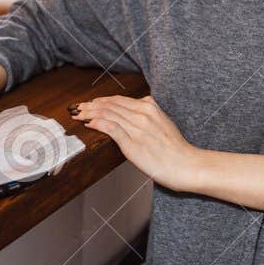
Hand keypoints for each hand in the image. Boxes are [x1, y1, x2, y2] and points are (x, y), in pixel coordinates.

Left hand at [70, 94, 199, 191]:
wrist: (186, 165)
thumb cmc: (176, 149)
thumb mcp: (163, 123)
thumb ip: (148, 115)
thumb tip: (134, 112)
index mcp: (149, 107)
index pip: (118, 100)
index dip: (101, 100)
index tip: (90, 103)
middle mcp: (142, 113)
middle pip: (109, 105)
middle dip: (90, 105)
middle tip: (77, 107)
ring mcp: (136, 127)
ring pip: (107, 114)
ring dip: (89, 113)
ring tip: (77, 114)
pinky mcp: (132, 143)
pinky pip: (110, 127)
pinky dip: (97, 123)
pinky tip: (88, 124)